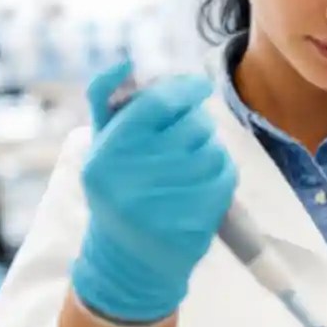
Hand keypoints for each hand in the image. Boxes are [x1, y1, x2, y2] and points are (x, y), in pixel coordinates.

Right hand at [71, 61, 237, 322]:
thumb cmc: (117, 191)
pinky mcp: (192, 223)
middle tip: (185, 138)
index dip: (185, 88)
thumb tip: (126, 63)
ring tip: (192, 163)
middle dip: (195, 124)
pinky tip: (206, 182)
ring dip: (209, 149)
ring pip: (212, 149)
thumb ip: (108, 102)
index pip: (156, 102)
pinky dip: (222, 173)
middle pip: (192, 124)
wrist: (126, 263)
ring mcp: (163, 204)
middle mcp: (131, 178)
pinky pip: (225, 176)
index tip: (198, 87)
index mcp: (106, 154)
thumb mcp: (102, 148)